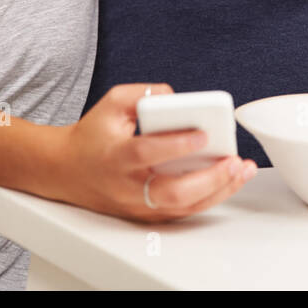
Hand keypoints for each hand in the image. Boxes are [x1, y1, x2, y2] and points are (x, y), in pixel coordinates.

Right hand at [61, 84, 256, 221]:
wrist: (66, 171)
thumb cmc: (93, 135)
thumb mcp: (111, 103)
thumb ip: (143, 94)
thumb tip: (175, 97)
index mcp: (115, 156)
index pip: (147, 153)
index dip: (176, 145)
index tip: (202, 134)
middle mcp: (126, 186)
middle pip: (170, 192)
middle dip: (207, 179)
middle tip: (232, 161)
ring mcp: (137, 205)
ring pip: (181, 207)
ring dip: (217, 191)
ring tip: (241, 170)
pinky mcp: (146, 214)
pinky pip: (182, 211)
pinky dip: (208, 198)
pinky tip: (229, 181)